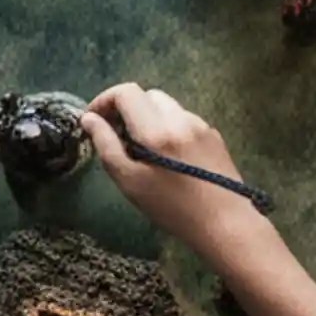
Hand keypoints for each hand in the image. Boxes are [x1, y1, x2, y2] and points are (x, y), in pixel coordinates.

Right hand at [80, 83, 267, 255]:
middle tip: (117, 136)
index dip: (104, 100)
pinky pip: (185, 121)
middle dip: (127, 109)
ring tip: (143, 150)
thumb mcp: (130, 181)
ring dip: (149, 119)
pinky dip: (169, 128)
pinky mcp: (215, 136)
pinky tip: (169, 157)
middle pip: (148, 95)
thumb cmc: (172, 208)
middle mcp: (182, 119)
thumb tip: (90, 119)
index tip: (94, 120)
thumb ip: (106, 145)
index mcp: (158, 129)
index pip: (127, 92)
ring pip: (168, 107)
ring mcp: (202, 126)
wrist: (225, 222)